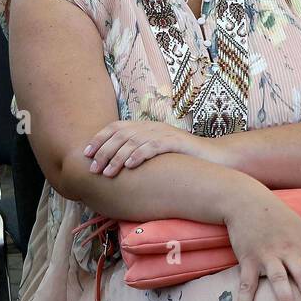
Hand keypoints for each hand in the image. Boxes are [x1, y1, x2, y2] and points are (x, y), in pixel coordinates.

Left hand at [83, 120, 205, 176]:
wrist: (215, 158)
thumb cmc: (184, 160)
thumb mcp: (157, 155)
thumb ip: (138, 155)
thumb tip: (114, 168)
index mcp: (147, 127)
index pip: (116, 127)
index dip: (99, 138)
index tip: (86, 154)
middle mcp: (154, 127)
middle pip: (121, 134)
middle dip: (104, 151)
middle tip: (94, 168)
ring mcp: (165, 133)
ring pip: (134, 141)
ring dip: (117, 157)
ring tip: (108, 173)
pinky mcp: (177, 142)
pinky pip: (154, 146)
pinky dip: (140, 155)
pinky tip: (130, 166)